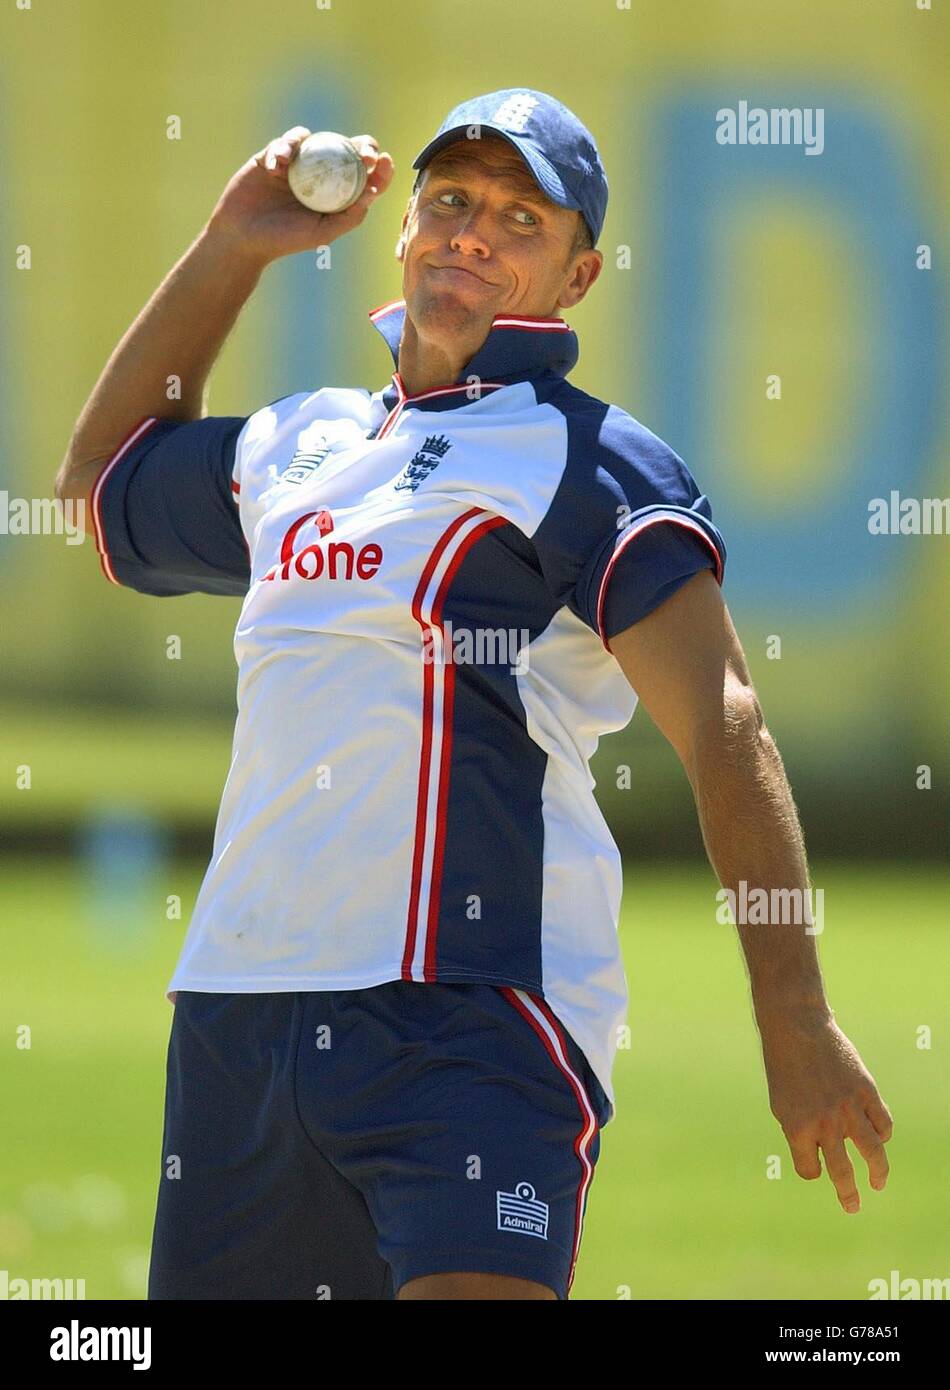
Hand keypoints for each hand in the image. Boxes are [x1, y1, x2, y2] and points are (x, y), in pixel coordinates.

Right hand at [206, 128, 394, 266]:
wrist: (243, 238)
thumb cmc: (285, 240)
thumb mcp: (323, 232)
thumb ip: (349, 215)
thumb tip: (374, 192)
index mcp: (335, 193)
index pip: (363, 173)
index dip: (378, 165)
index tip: (383, 162)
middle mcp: (319, 174)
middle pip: (345, 148)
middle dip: (360, 145)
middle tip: (364, 152)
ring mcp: (296, 164)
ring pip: (313, 140)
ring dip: (313, 144)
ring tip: (301, 159)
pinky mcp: (272, 156)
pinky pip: (283, 143)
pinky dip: (281, 149)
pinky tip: (276, 166)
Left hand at [759, 1009, 892, 1212]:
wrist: (796, 1028)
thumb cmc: (784, 1067)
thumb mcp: (782, 1103)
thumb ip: (801, 1131)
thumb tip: (824, 1156)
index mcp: (796, 1128)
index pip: (810, 1169)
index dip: (811, 1169)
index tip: (813, 1163)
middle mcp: (824, 1122)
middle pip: (842, 1172)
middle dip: (848, 1194)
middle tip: (852, 1207)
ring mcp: (848, 1107)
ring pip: (873, 1152)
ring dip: (878, 1172)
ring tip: (877, 1183)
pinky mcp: (866, 1091)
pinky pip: (883, 1123)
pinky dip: (883, 1134)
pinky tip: (880, 1139)